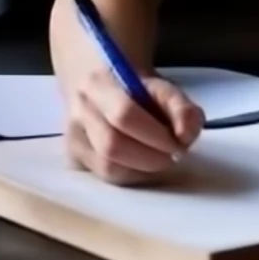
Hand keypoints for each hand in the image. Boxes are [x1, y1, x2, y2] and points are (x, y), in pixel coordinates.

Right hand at [64, 69, 204, 185]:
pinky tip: (142, 167)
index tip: (180, 144)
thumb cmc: (135, 86)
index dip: (155, 135)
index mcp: (100, 83)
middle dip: (150, 158)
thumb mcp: (161, 84)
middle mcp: (79, 111)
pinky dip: (129, 176)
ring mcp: (72, 138)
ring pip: (105, 168)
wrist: (98, 81)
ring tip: (160, 160)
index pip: (124, 115)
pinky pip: (102, 178)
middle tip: (173, 156)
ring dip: (141, 171)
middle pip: (111, 146)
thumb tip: (186, 136)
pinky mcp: (73, 159)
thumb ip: (180, 106)